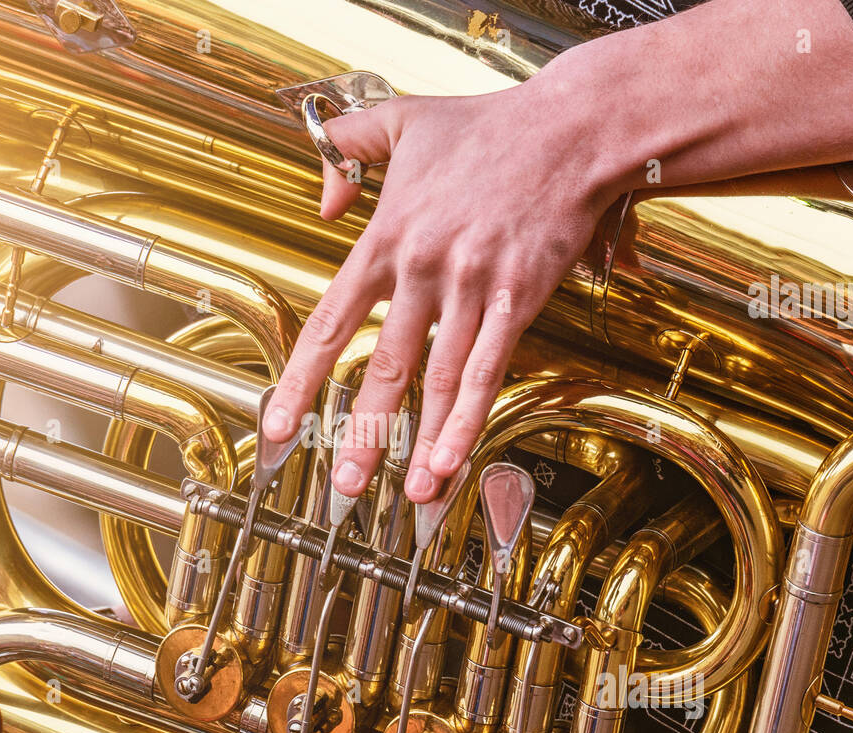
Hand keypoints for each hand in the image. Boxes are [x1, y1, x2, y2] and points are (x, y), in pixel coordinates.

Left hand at [261, 0, 852, 504]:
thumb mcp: (402, 119)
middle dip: (365, 432)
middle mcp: (423, 269)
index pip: (332, 321)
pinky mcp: (519, 296)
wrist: (571, 127)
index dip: (303, 379)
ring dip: (423, 441)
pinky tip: (456, 456)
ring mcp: (472, 286)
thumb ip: (347, 150)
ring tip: (411, 492)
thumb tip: (324, 201)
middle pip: (384, 366)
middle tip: (347, 483)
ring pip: (440, 379)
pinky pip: (490, 368)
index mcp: (388, 237)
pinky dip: (470, 417)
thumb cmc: (490, 126)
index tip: (281, 423)